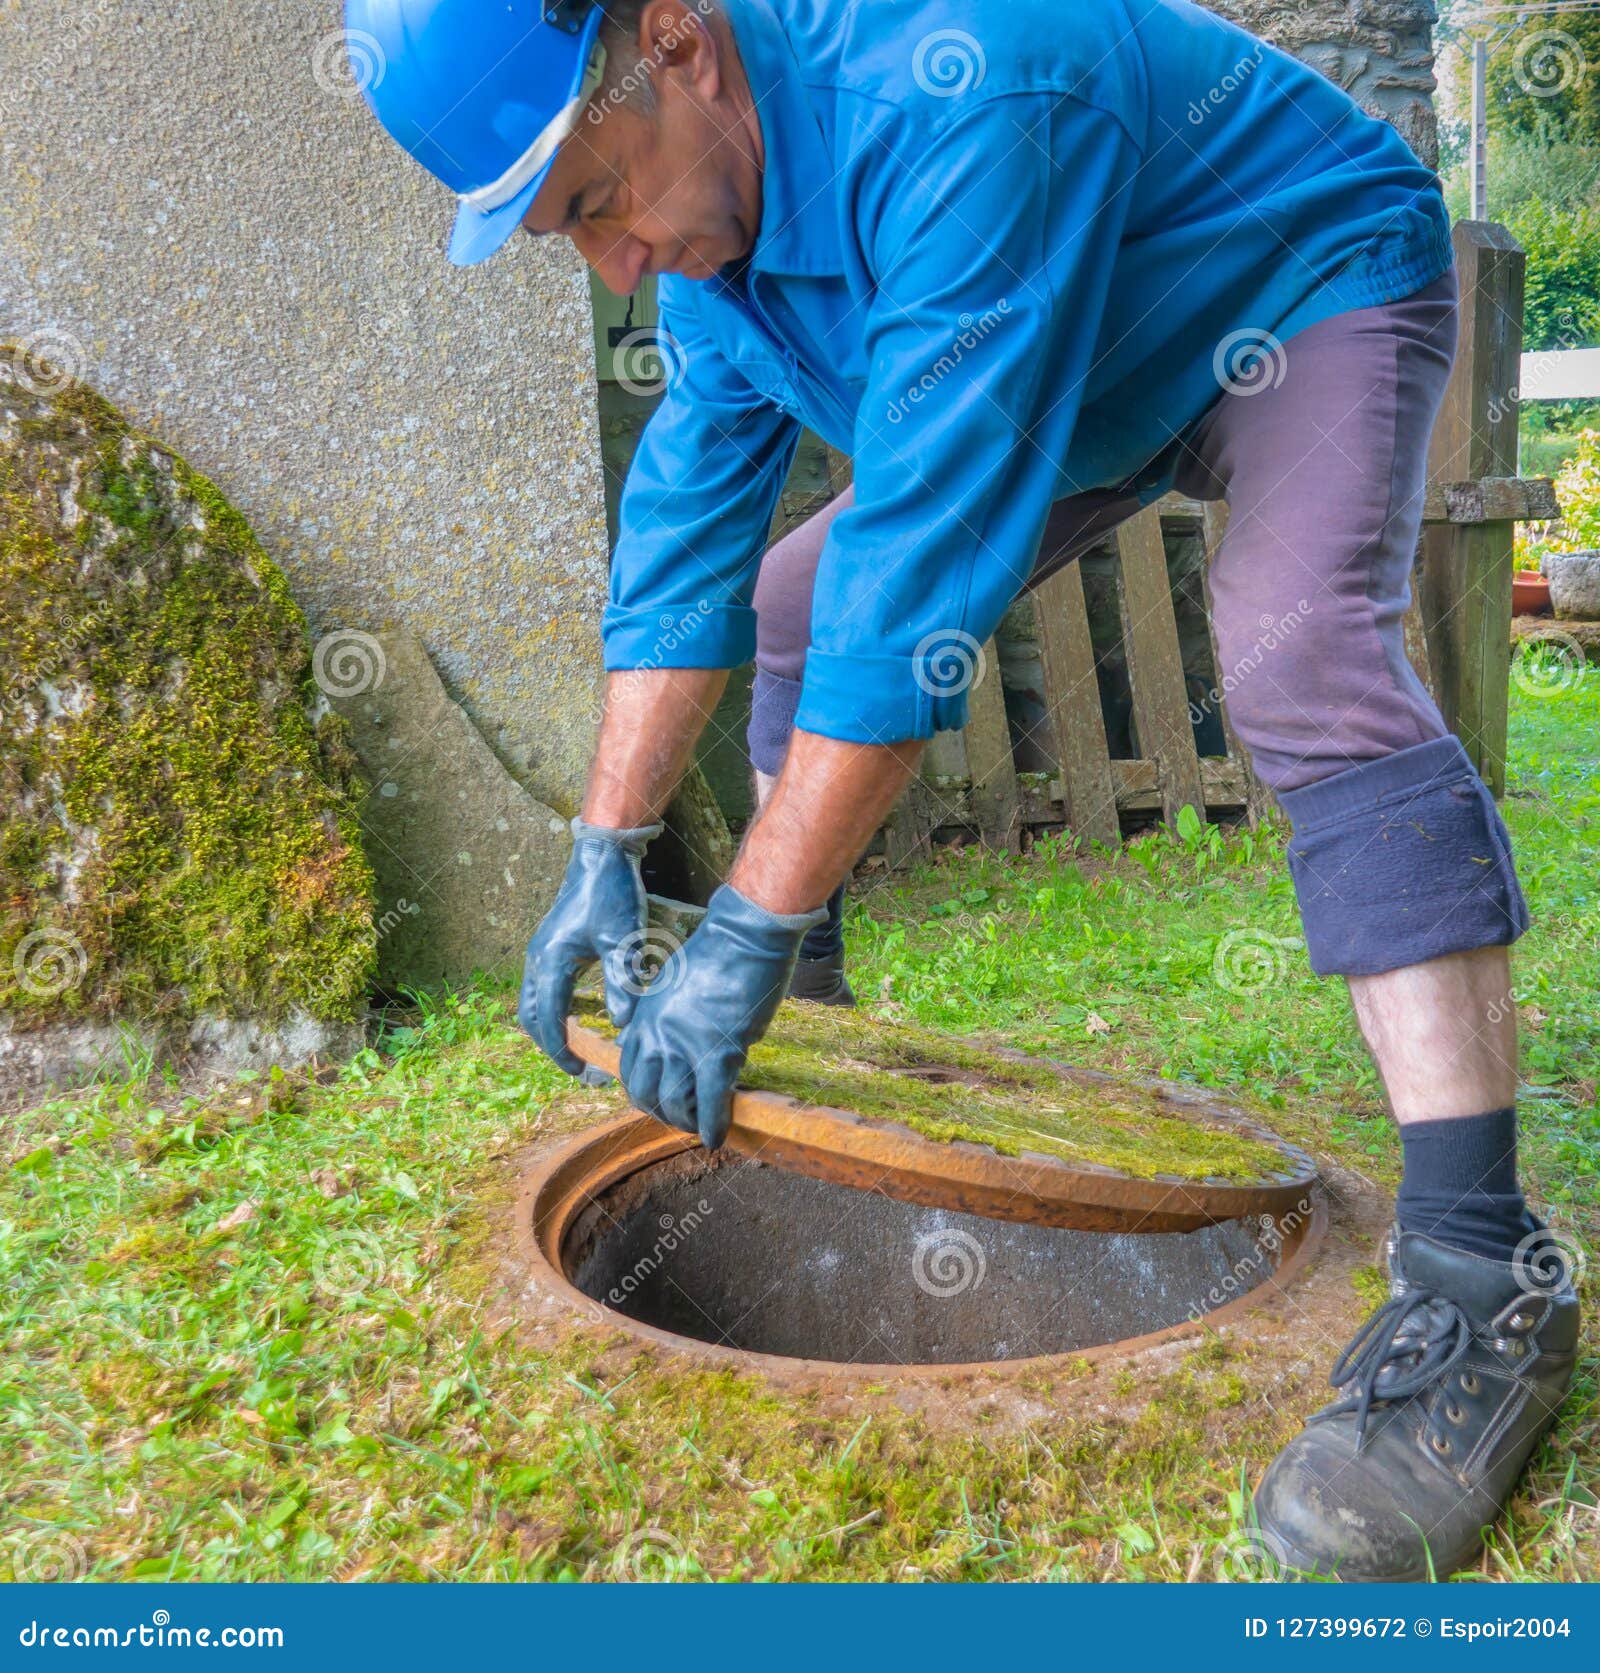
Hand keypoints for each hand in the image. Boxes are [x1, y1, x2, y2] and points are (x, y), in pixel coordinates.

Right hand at [518, 817, 660, 1077]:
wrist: (602, 855)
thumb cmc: (612, 894)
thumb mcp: (623, 940)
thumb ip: (621, 983)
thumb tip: (621, 1025)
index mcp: (551, 962)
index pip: (548, 1020)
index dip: (564, 1052)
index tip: (584, 1073)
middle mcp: (538, 959)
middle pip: (532, 1017)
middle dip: (554, 1046)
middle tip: (584, 1067)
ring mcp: (541, 951)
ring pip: (534, 1003)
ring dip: (552, 1028)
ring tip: (581, 1047)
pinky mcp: (551, 946)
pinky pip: (544, 988)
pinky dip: (555, 1009)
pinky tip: (581, 1016)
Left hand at [619, 883, 825, 1149]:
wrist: (745, 937)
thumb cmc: (717, 953)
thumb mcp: (673, 984)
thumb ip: (661, 1018)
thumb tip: (658, 1046)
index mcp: (645, 1017)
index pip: (630, 1070)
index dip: (644, 1093)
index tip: (658, 1100)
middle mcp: (658, 1035)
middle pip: (647, 1093)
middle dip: (661, 1113)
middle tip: (679, 1119)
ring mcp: (685, 1046)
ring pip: (676, 1104)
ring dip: (686, 1122)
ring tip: (699, 1127)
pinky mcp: (718, 1054)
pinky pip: (710, 1103)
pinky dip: (712, 1126)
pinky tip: (716, 1138)